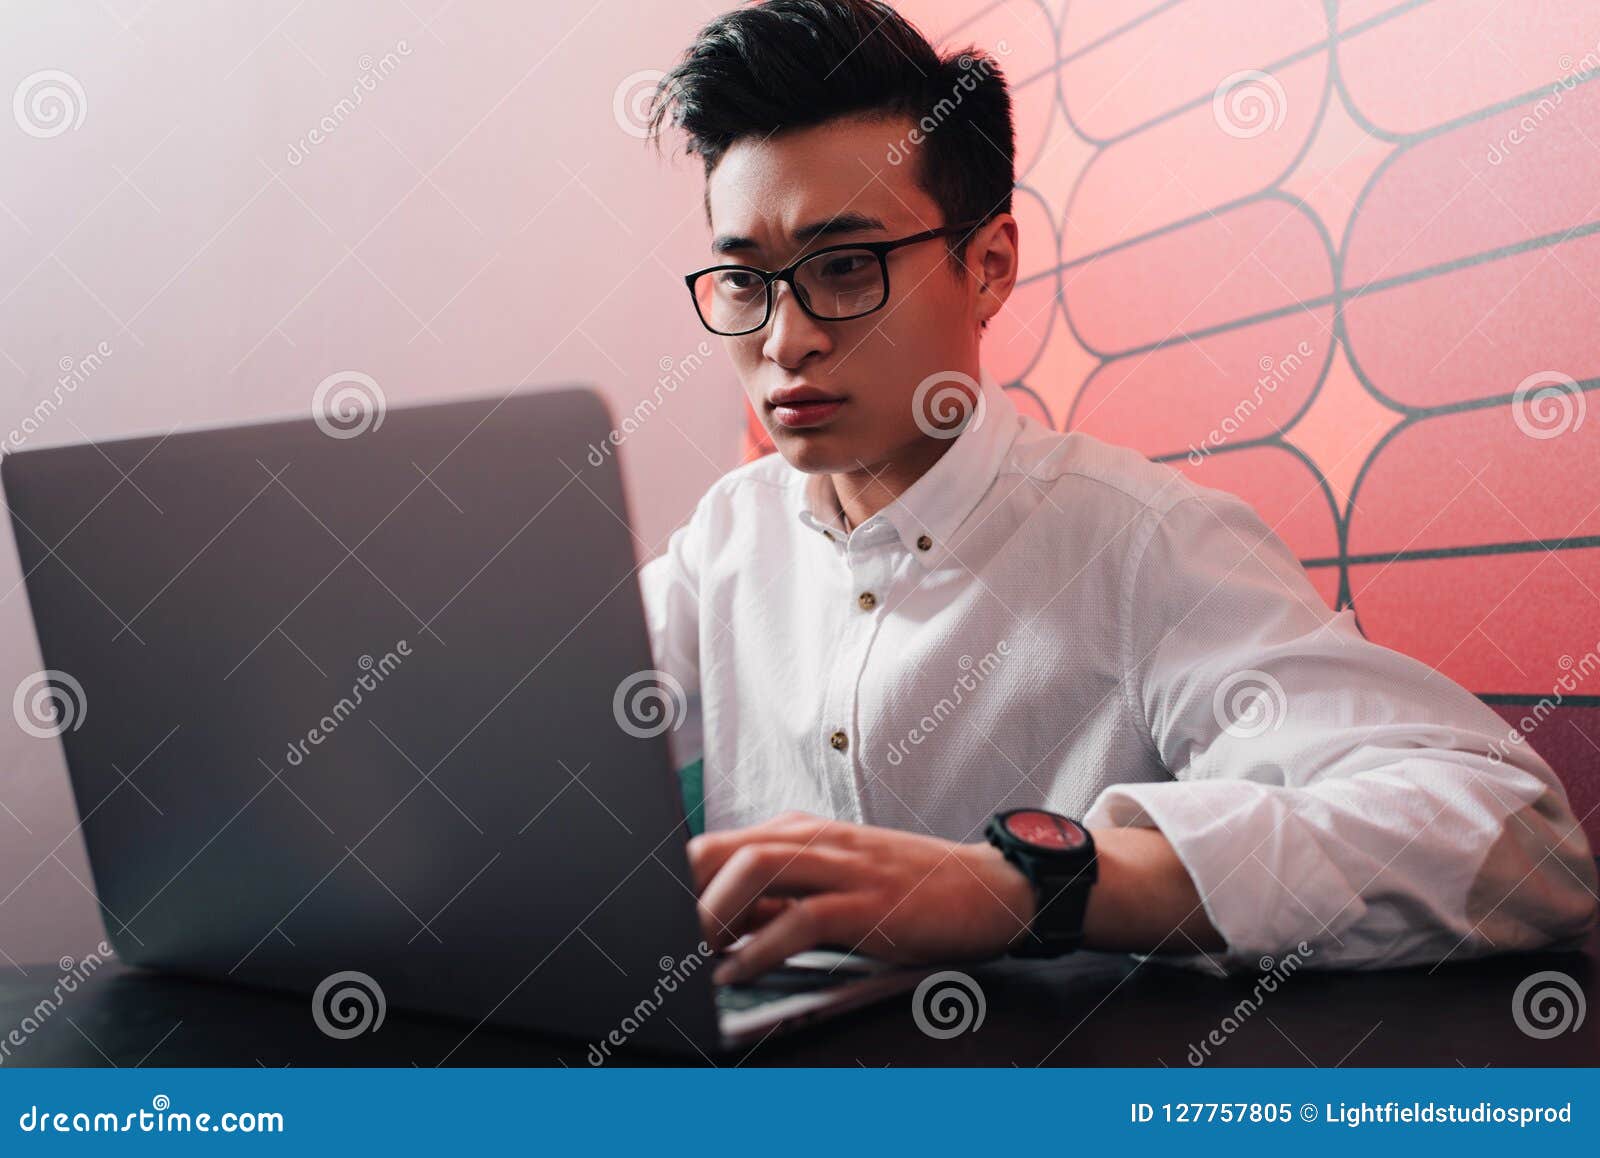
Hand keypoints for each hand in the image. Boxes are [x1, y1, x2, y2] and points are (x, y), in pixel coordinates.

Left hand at [686, 810, 1035, 984]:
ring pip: (755, 870)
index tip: (653, 917)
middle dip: (681, 891)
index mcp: (802, 833)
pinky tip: (739, 974)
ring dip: (713, 914)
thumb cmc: (909, 892)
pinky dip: (762, 949)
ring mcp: (844, 866)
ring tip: (692, 953)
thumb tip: (719, 932)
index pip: (718, 844)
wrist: (988, 889)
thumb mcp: (835, 888)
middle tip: (661, 936)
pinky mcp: (869, 902)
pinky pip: (803, 919)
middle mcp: (816, 840)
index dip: (677, 879)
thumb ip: (778, 904)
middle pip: (724, 848)